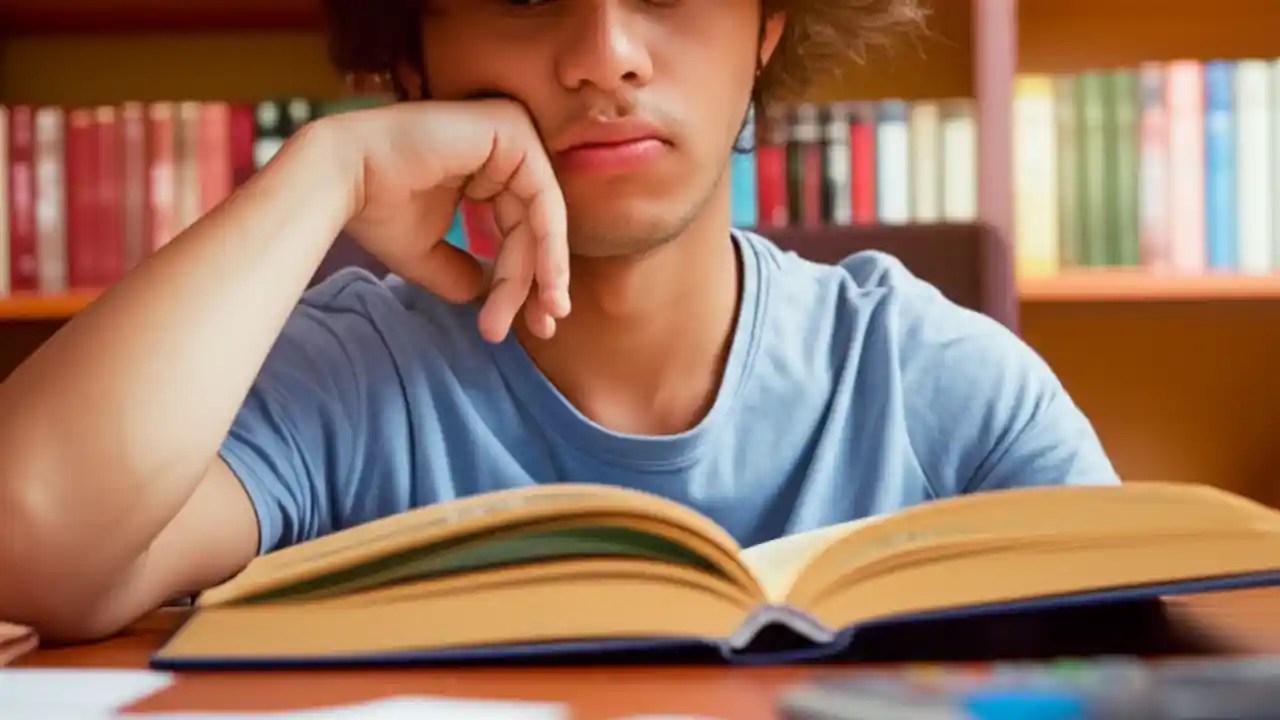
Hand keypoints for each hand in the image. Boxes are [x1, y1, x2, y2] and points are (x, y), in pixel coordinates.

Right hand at [326, 98, 569, 342]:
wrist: (341, 178)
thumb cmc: (374, 207)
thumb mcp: (427, 252)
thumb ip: (459, 272)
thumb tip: (481, 292)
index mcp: (484, 165)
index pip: (519, 226)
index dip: (525, 278)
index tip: (534, 326)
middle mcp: (502, 143)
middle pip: (535, 223)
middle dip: (540, 280)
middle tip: (544, 327)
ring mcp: (510, 130)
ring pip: (543, 216)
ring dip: (542, 272)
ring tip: (537, 319)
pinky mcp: (512, 128)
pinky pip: (544, 197)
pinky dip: (548, 245)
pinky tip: (544, 287)